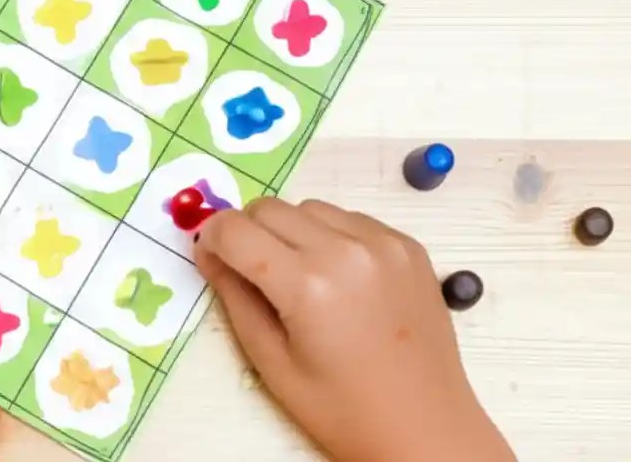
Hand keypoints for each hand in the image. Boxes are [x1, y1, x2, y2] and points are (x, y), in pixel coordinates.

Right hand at [195, 199, 514, 461]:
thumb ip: (234, 297)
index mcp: (308, 285)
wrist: (425, 427)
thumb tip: (209, 252)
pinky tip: (339, 279)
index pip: (235, 230)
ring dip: (290, 232)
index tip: (212, 260)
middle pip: (269, 208)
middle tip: (254, 274)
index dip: (212, 240)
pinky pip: (349, 218)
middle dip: (248, 233)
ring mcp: (384, 243)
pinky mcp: (408, 245)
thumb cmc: (340, 408)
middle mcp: (347, 250)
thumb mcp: (270, 362)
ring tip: (301, 278)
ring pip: (308, 207)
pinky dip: (330, 236)